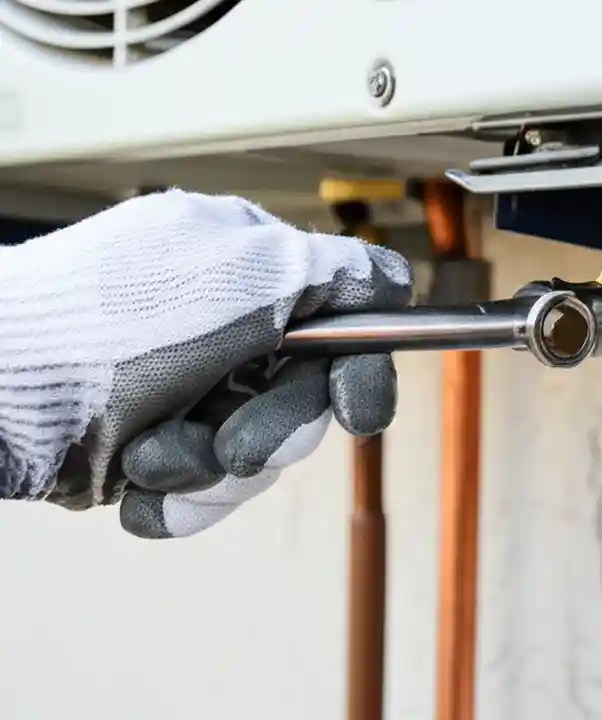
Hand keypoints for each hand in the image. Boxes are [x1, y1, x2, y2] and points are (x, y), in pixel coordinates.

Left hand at [0, 190, 411, 536]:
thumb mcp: (242, 272)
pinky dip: (174, 496)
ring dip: (211, 468)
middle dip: (272, 430)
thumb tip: (392, 278)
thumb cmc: (106, 322)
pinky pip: (203, 492)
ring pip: (258, 460)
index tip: (360, 408)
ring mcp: (187, 393)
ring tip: (157, 452)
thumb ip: (332, 271)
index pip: (342, 323)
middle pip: (306, 402)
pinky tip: (137, 477)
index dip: (358, 370)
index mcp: (249, 275)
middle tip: (236, 438)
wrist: (1, 389)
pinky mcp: (155, 449)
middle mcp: (223, 334)